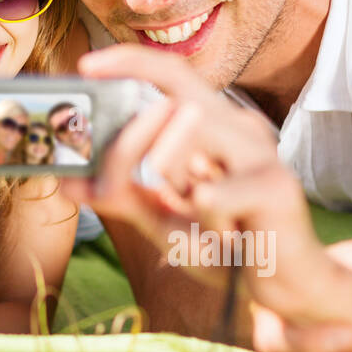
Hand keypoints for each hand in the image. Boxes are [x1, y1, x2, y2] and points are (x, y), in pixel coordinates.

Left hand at [60, 44, 327, 302]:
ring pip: (188, 143)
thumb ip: (120, 195)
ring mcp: (261, 154)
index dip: (130, 61)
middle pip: (175, 100)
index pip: (172, 74)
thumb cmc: (227, 246)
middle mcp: (240, 128)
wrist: (286, 290)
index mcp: (216, 124)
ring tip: (192, 217)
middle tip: (114, 171)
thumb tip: (66, 183)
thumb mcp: (162, 218)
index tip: (86, 66)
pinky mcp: (276, 187)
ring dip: (171, 187)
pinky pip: (210, 198)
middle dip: (133, 136)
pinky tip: (225, 241)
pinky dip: (202, 227)